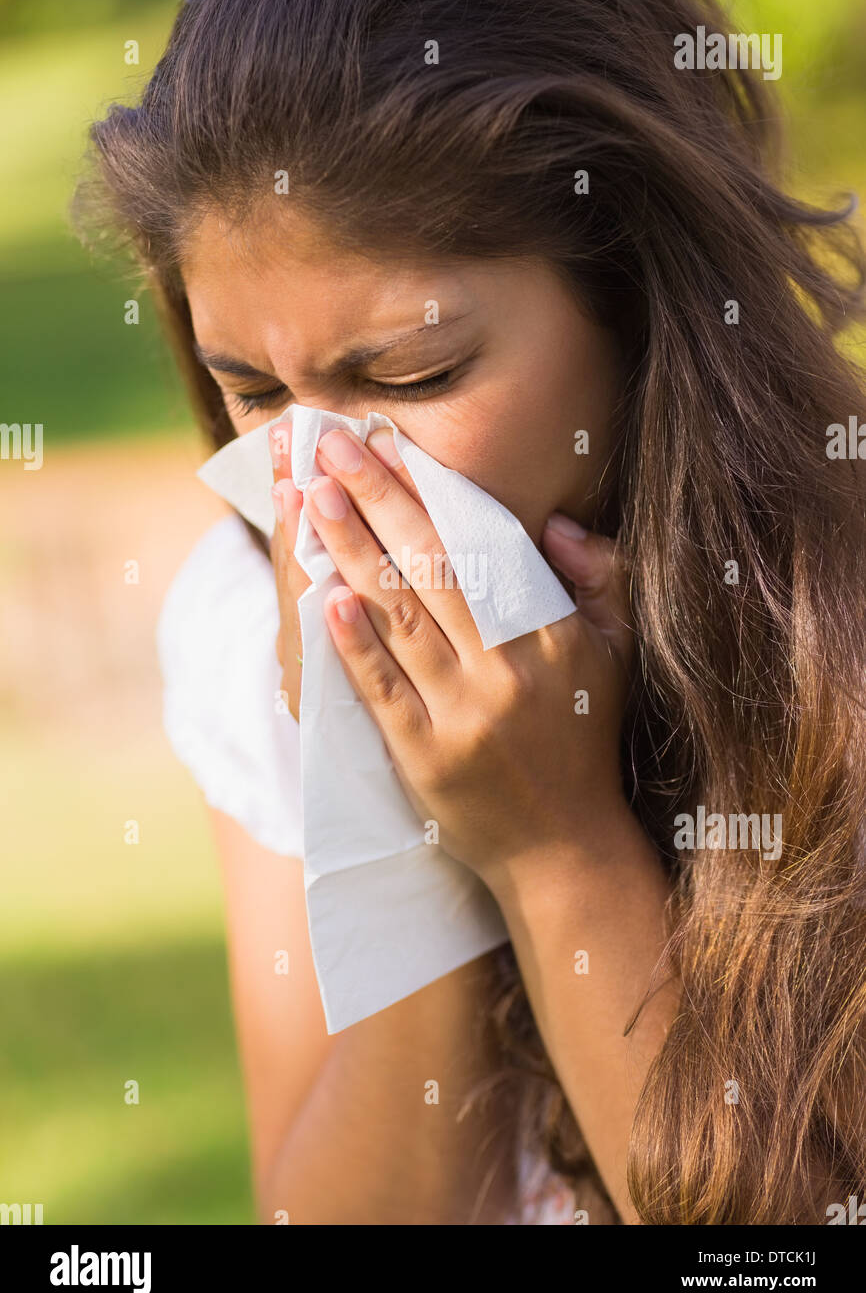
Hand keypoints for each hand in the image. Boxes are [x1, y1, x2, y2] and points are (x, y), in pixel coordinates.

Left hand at [271, 423, 635, 885]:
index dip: (429, 492)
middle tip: (331, 446)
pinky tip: (326, 596)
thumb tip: (555, 524)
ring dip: (352, 552)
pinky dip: (354, 643)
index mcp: (551, 635)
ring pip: (399, 618)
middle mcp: (507, 669)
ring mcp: (463, 715)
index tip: (388, 446)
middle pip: (431, 568)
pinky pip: (383, 689)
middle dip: (377, 499)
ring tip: (314, 497)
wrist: (563, 846)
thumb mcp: (616, 653)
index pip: (481, 546)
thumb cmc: (584, 738)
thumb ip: (600, 578)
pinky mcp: (425, 758)